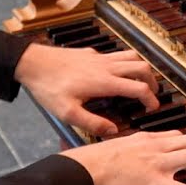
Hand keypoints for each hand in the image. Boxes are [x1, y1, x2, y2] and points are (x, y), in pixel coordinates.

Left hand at [15, 43, 159, 134]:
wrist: (32, 63)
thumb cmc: (48, 87)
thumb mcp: (68, 113)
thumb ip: (92, 123)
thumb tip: (113, 131)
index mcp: (105, 82)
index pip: (139, 87)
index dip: (151, 99)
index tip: (153, 108)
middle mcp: (106, 67)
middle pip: (141, 67)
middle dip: (152, 81)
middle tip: (152, 94)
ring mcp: (99, 57)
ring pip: (131, 56)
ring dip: (140, 68)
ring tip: (140, 81)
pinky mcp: (91, 53)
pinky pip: (116, 54)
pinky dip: (124, 62)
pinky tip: (115, 73)